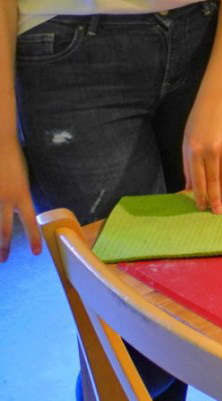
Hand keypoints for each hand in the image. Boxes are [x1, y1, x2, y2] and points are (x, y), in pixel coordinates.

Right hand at [0, 139, 40, 260]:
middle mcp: (6, 198)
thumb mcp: (21, 180)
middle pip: (5, 229)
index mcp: (22, 194)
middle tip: (4, 260)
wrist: (0, 143)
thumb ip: (19, 197)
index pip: (31, 221)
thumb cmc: (13, 159)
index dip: (34, 238)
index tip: (36, 253)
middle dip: (4, 247)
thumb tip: (18, 212)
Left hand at [182, 102, 221, 214]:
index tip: (202, 207)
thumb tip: (189, 187)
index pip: (198, 180)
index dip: (200, 195)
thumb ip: (188, 165)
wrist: (217, 101)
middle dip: (215, 199)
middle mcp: (211, 151)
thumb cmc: (198, 121)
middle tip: (217, 213)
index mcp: (195, 151)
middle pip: (214, 181)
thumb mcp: (186, 142)